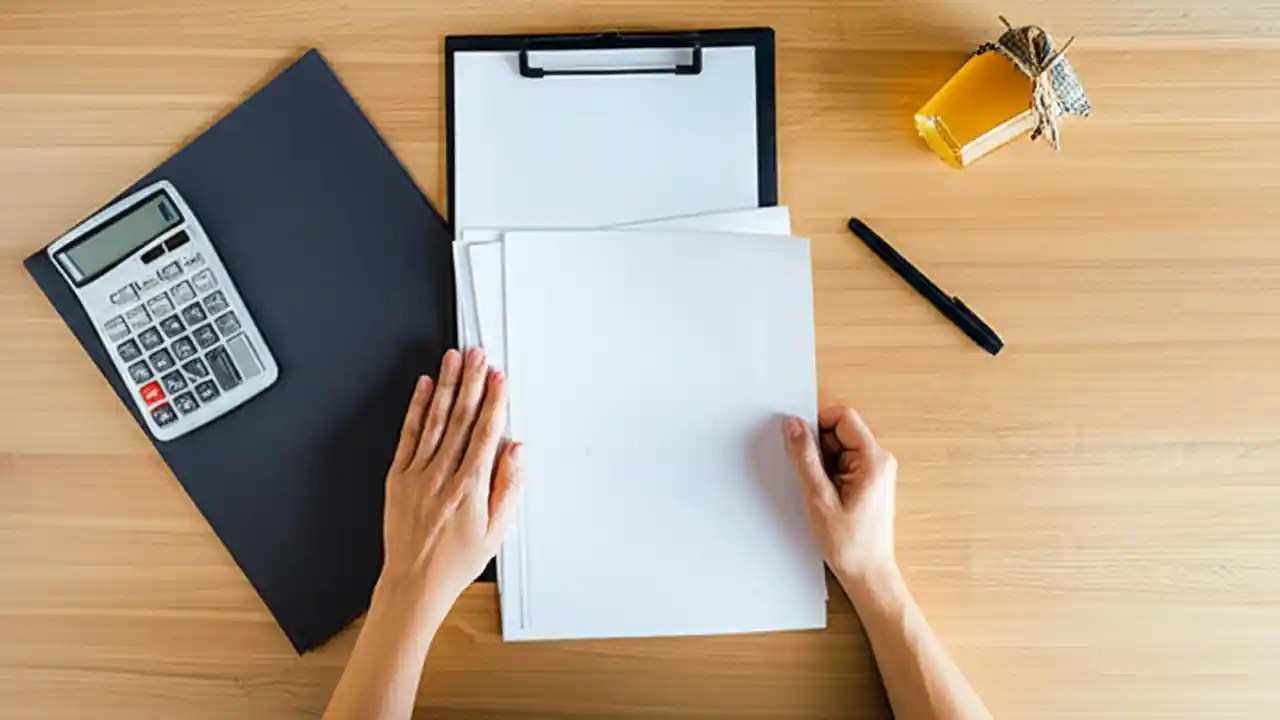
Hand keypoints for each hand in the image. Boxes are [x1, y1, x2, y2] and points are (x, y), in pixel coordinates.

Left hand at [378, 348, 521, 612]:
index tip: (499, 378)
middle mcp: (442, 476)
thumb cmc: (457, 561)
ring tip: (453, 359)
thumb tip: (516, 451)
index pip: (485, 433)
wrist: (414, 582)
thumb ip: (508, 487)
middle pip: (461, 418)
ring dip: (447, 386)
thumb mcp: (497, 531)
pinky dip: (417, 409)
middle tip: (478, 354)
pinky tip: (425, 387)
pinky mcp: (398, 477)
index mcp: (469, 488)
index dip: (494, 401)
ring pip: (435, 420)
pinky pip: (408, 435)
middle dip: (472, 382)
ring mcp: (417, 474)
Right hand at [783, 406, 897, 590]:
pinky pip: (842, 461)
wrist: (868, 574)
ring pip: (838, 446)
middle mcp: (879, 460)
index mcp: (873, 460)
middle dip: (817, 444)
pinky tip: (822, 493)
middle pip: (840, 430)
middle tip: (806, 472)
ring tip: (817, 489)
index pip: (844, 417)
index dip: (817, 419)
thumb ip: (806, 459)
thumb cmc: (851, 545)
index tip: (797, 434)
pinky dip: (826, 471)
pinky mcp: (868, 481)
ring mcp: (875, 470)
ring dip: (821, 461)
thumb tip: (794, 426)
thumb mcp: (819, 499)